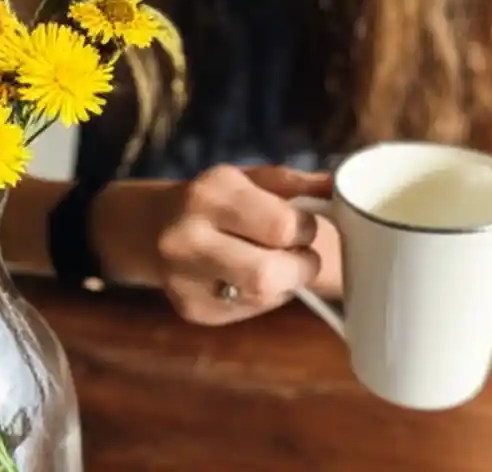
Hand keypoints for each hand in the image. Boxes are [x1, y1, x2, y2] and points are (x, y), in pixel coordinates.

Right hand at [158, 165, 333, 325]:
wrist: (152, 228)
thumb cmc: (217, 200)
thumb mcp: (252, 179)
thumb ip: (297, 184)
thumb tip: (340, 188)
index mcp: (211, 193)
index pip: (282, 226)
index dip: (304, 230)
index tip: (300, 227)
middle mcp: (189, 236)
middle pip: (268, 273)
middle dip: (300, 267)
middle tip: (298, 256)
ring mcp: (184, 279)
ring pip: (261, 297)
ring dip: (284, 284)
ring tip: (274, 264)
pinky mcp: (191, 310)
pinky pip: (247, 312)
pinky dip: (261, 298)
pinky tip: (248, 279)